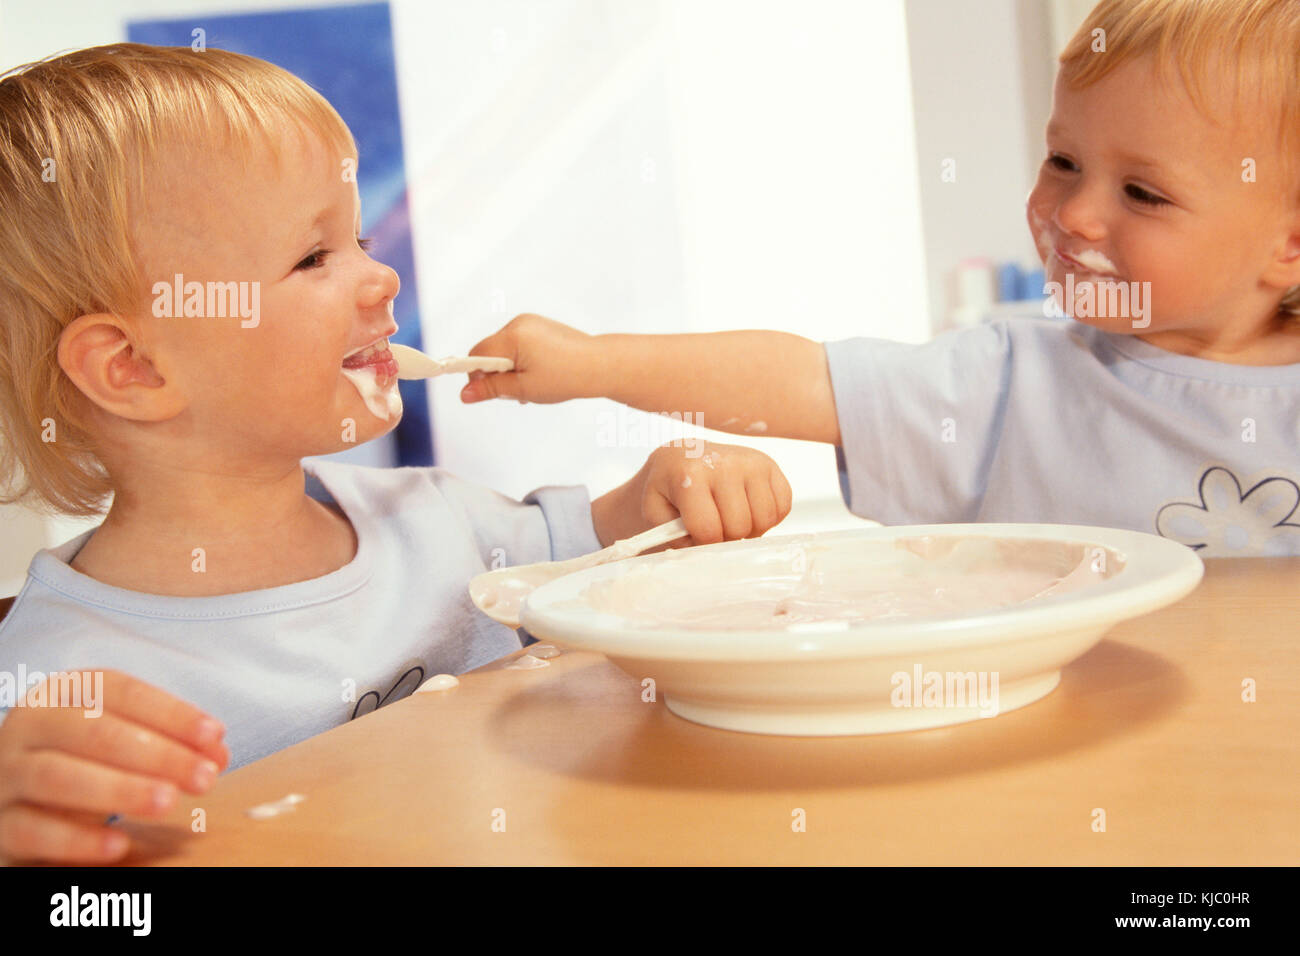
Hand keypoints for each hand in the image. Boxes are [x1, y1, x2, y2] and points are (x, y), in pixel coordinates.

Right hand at [0, 670, 228, 863]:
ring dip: (120, 790)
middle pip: (94, 733)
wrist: (10, 794)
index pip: (120, 692)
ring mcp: (7, 774)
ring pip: (58, 777)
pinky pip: (31, 829)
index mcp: (62, 694)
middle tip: (204, 777)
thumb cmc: (77, 759)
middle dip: (157, 754)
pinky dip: (76, 838)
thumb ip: (167, 741)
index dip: (171, 713)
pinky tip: (117, 843)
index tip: (214, 736)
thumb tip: (216, 755)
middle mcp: (29, 726)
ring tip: (168, 803)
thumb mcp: (119, 739)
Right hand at [461, 313, 597, 404]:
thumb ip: (491, 389)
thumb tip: (465, 394)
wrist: (601, 365)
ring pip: (505, 349)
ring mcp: (531, 323)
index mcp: (513, 336)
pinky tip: (538, 375)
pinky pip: (519, 344)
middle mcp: (519, 323)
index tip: (485, 392)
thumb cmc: (567, 376)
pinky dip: (522, 361)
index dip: (476, 375)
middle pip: (490, 351)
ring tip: (532, 386)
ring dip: (510, 369)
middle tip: (517, 393)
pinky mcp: (541, 326)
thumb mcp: (523, 389)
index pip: (477, 354)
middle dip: (497, 374)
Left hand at [592, 441, 793, 547]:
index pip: (709, 530)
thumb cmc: (669, 488)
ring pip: (764, 519)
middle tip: (715, 527)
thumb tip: (700, 554)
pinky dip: (768, 517)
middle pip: (739, 527)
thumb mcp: (655, 511)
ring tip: (730, 518)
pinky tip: (748, 508)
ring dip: (749, 529)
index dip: (703, 542)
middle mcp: (725, 463)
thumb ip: (670, 537)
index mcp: (690, 474)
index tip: (697, 535)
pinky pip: (782, 507)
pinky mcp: (770, 465)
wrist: (684, 456)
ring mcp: (751, 462)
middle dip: (726, 536)